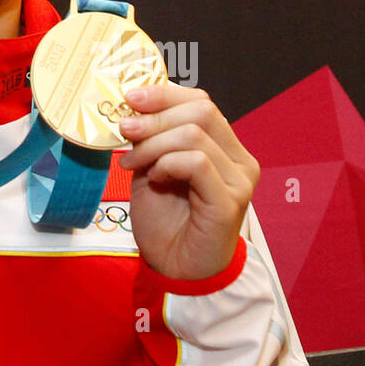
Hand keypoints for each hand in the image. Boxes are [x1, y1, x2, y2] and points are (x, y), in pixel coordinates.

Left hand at [116, 83, 259, 280]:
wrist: (176, 271)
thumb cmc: (166, 223)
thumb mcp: (152, 170)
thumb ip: (152, 141)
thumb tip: (133, 108)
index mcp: (224, 147)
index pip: (201, 102)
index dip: (165, 94)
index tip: (130, 98)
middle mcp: (239, 159)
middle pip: (202, 110)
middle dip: (156, 116)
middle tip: (126, 129)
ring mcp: (239, 179)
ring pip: (195, 134)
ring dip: (154, 144)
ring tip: (132, 163)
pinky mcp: (230, 200)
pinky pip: (197, 163)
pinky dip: (167, 164)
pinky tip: (155, 178)